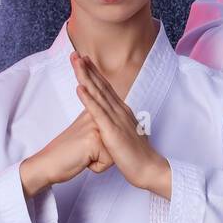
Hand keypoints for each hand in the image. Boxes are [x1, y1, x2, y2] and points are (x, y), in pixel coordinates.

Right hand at [33, 101, 113, 188]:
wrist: (47, 163)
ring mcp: (95, 127)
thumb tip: (118, 127)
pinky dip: (96, 167)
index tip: (91, 144)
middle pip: (118, 142)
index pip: (117, 131)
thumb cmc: (67, 152)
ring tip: (84, 155)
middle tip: (84, 150)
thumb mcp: (84, 132)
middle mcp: (96, 116)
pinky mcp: (94, 140)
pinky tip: (82, 159)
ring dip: (101, 160)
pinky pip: (108, 162)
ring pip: (116, 152)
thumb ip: (99, 126)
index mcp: (94, 112)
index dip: (106, 145)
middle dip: (105, 153)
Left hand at [71, 52, 170, 194]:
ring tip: (76, 63)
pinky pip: (98, 112)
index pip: (106, 88)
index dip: (94, 73)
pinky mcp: (112, 130)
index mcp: (122, 111)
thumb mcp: (125, 135)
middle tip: (75, 54)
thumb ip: (117, 125)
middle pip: (101, 85)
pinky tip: (80, 88)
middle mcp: (120, 111)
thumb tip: (110, 123)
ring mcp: (116, 119)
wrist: (147, 168)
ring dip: (86, 77)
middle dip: (87, 69)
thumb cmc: (136, 155)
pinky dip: (88, 99)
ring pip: (98, 94)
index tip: (84, 61)